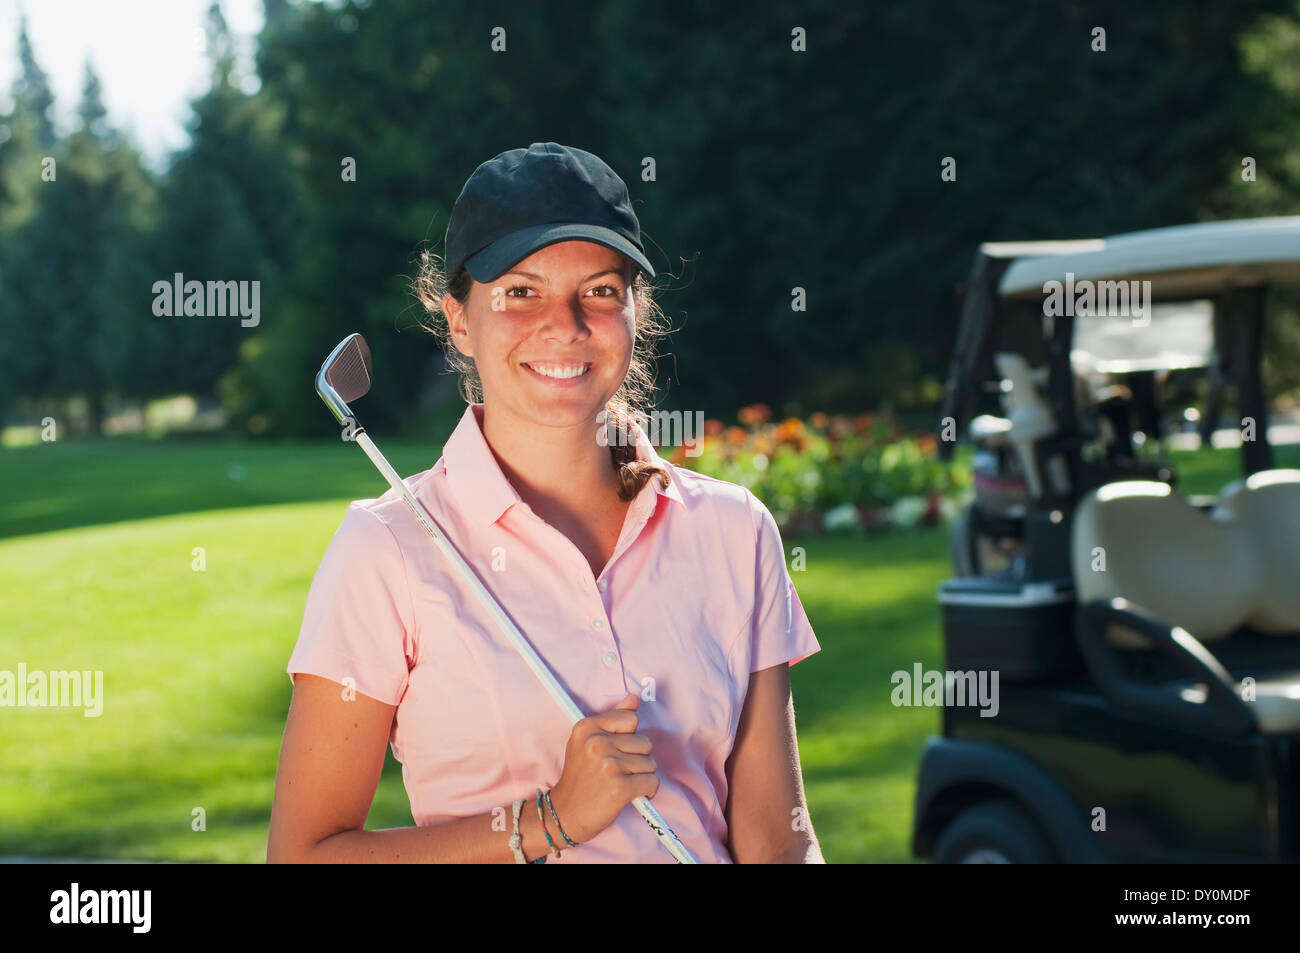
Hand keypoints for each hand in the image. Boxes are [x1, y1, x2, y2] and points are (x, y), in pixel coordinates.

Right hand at [547, 692, 658, 844]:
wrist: (565, 813)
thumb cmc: (579, 777)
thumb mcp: (586, 742)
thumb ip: (612, 719)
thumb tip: (633, 698)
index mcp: (587, 727)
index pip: (631, 718)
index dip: (629, 736)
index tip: (618, 749)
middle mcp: (597, 743)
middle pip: (644, 742)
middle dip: (637, 758)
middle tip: (619, 770)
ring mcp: (608, 765)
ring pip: (650, 763)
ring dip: (642, 775)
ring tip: (623, 781)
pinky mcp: (620, 788)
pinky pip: (652, 781)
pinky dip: (647, 790)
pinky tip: (632, 793)